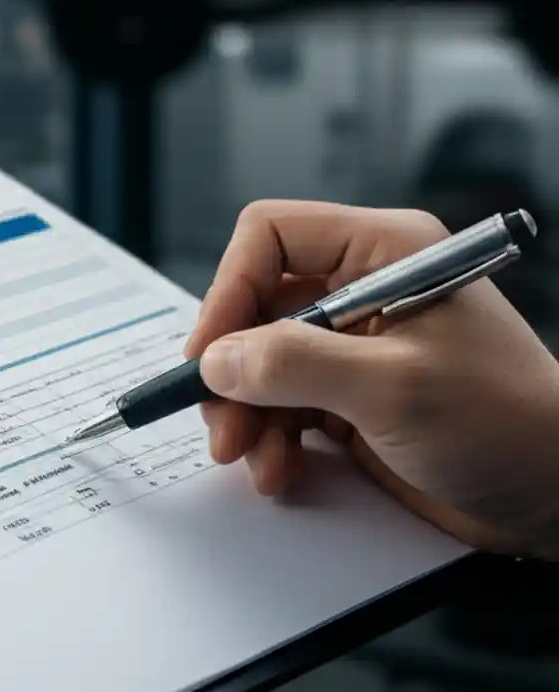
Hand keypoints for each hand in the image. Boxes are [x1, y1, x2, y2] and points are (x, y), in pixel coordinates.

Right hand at [185, 201, 558, 559]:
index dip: (230, 289)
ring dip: (245, 413)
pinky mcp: (349, 397)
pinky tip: (280, 472)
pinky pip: (280, 405)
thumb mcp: (394, 388)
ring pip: (258, 362)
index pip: (271, 237)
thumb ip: (296, 366)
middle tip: (222, 424)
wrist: (555, 496)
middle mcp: (362, 289)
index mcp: (384, 252)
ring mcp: (353, 346)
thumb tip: (217, 361)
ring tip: (253, 459)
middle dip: (232, 369)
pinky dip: (269, 439)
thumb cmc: (507, 423)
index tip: (209, 354)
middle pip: (254, 306)